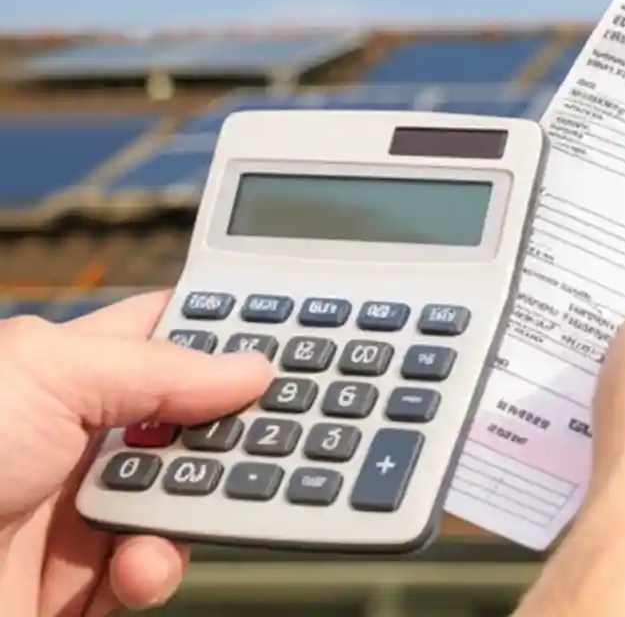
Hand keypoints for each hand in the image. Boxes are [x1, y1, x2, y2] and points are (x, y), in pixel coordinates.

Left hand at [0, 292, 271, 615]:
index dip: (223, 330)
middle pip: (191, 419)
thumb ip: (158, 367)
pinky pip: (155, 569)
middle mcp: (76, 439)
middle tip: (274, 424)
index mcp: (63, 371)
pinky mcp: (85, 583)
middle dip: (231, 425)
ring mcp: (82, 513)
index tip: (287, 331)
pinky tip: (134, 565)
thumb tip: (247, 367)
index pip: (164, 334)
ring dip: (199, 504)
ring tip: (193, 503)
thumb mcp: (48, 374)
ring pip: (186, 497)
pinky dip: (156, 569)